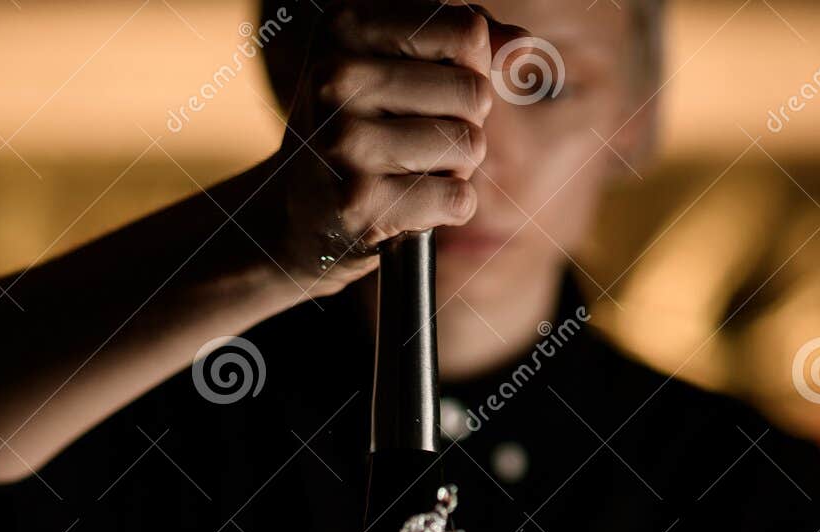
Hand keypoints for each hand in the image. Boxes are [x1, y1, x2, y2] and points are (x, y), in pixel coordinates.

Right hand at [264, 2, 520, 289]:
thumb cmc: (359, 129)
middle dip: (462, 122)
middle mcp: (337, 78)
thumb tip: (524, 45)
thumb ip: (458, 42)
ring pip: (470, 145)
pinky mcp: (362, 206)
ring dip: (455, 169)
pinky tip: (408, 206)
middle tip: (414, 140)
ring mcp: (346, 143)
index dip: (469, 65)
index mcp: (344, 25)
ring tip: (408, 172)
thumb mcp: (391, 65)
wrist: (295, 218)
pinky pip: (460, 199)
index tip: (429, 87)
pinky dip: (448, 210)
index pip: (467, 29)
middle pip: (474, 91)